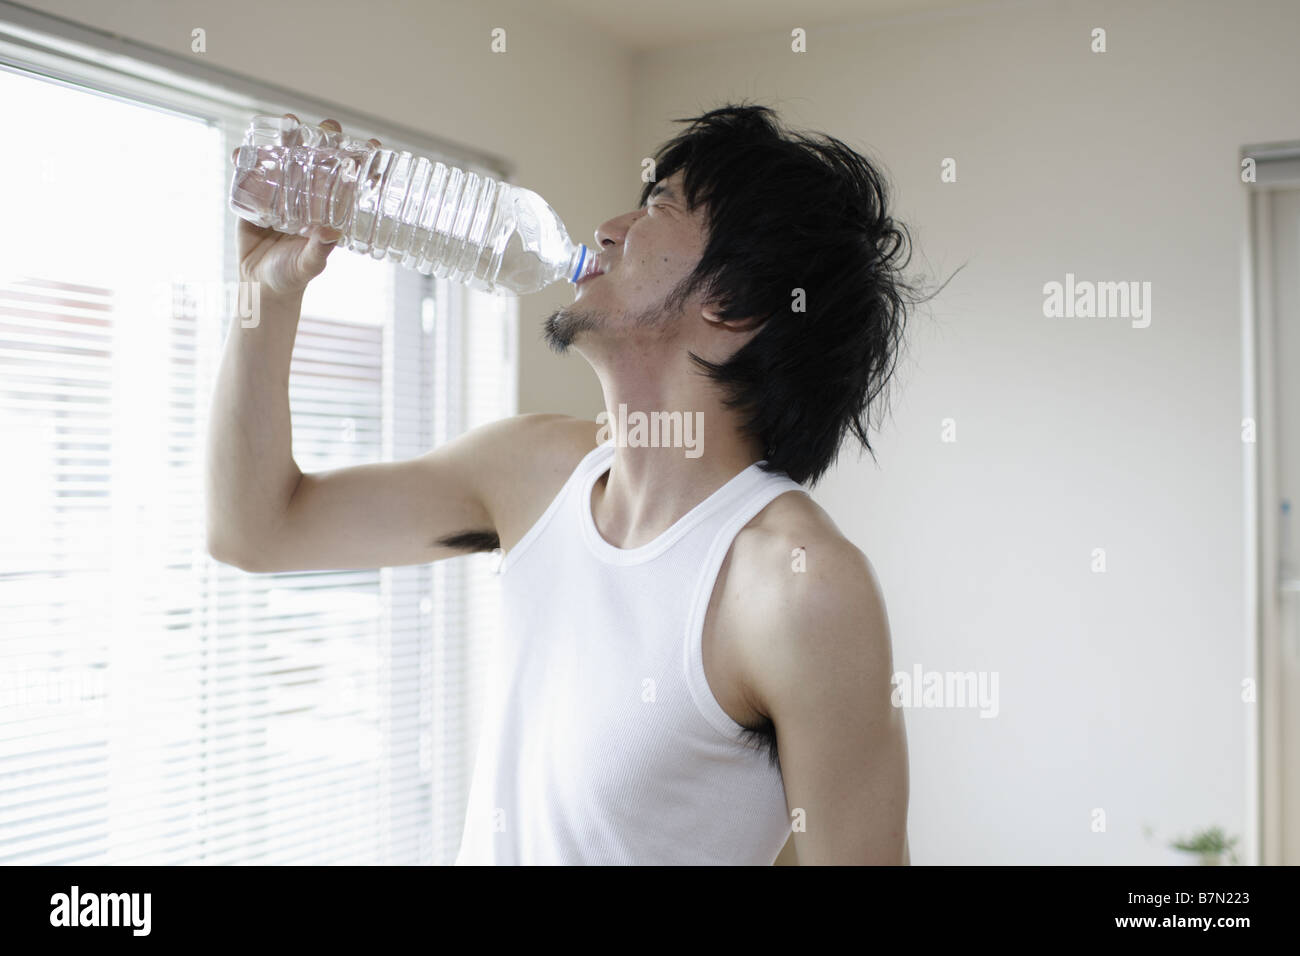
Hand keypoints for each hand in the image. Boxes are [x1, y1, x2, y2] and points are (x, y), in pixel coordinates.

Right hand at [232, 115, 381, 296]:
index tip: (375, 144)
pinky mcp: (253, 197)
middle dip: (324, 140)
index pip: (346, 181)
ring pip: (285, 160)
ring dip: (286, 139)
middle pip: (317, 161)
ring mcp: (279, 193)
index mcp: (326, 210)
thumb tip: (331, 232)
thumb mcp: (308, 265)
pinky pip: (249, 175)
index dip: (359, 162)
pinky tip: (242, 151)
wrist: (259, 285)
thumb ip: (320, 250)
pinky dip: (244, 161)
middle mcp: (305, 197)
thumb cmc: (292, 276)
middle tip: (329, 126)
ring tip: (290, 121)